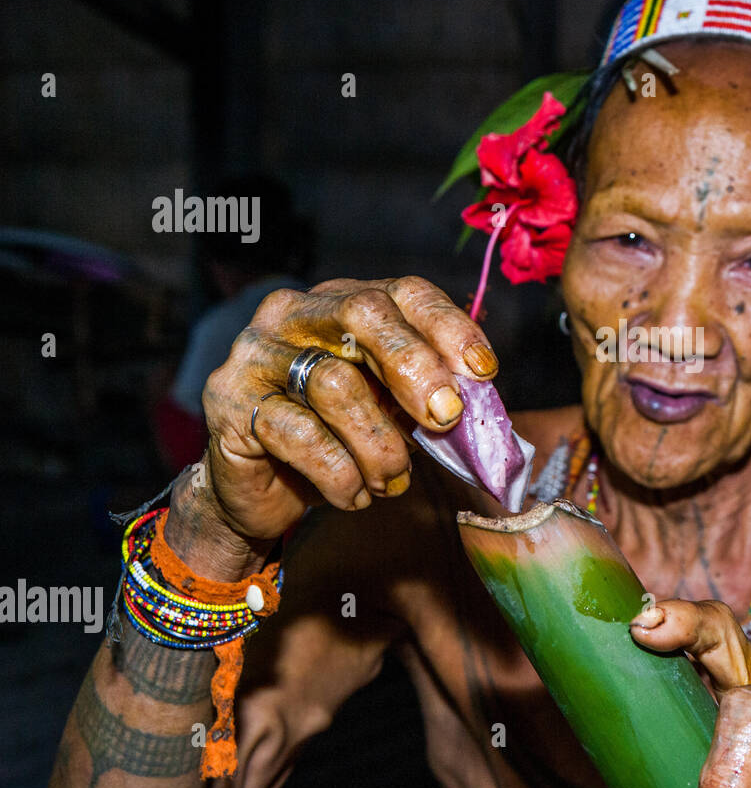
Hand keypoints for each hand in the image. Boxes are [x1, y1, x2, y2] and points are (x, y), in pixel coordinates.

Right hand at [174, 276, 497, 578]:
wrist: (262, 490)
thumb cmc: (338, 439)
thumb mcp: (392, 410)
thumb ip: (428, 395)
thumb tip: (477, 399)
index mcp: (342, 302)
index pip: (404, 292)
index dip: (449, 327)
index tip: (483, 373)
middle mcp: (294, 314)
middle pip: (363, 313)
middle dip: (415, 367)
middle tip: (445, 419)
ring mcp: (256, 354)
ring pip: (335, 384)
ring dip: (379, 444)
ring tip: (393, 480)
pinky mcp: (230, 403)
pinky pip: (300, 435)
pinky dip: (340, 474)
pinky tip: (354, 495)